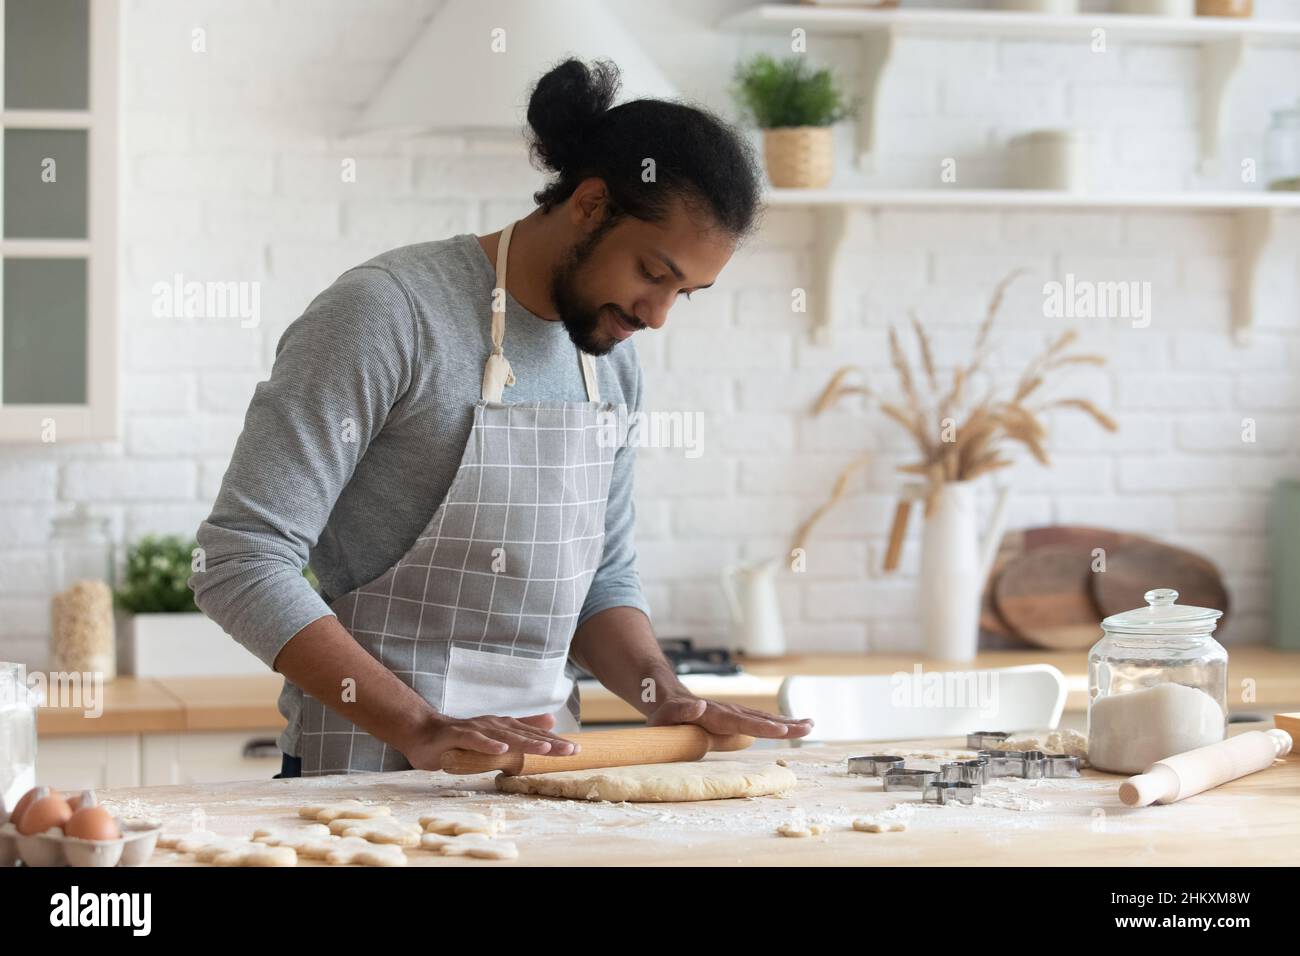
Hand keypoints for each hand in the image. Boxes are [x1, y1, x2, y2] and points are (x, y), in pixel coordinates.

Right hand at [399, 712, 580, 771]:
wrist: (421, 731)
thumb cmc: (458, 737)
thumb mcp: (493, 735)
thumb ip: (521, 728)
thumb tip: (551, 720)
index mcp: (502, 726)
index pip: (532, 734)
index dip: (555, 741)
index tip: (577, 749)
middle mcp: (492, 725)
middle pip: (524, 734)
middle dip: (549, 742)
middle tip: (571, 750)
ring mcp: (475, 729)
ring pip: (504, 736)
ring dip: (525, 742)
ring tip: (545, 748)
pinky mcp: (456, 736)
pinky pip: (474, 740)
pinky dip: (488, 744)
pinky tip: (501, 750)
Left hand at [645, 694, 812, 739]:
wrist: (666, 696)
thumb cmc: (663, 712)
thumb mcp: (664, 714)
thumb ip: (681, 711)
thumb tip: (700, 706)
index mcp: (712, 714)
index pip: (740, 722)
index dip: (761, 727)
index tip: (780, 730)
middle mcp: (727, 711)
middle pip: (759, 719)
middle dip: (784, 725)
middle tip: (808, 727)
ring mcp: (733, 713)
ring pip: (763, 718)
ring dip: (787, 723)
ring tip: (811, 725)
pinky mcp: (736, 717)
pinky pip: (760, 720)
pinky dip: (779, 723)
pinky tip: (797, 726)